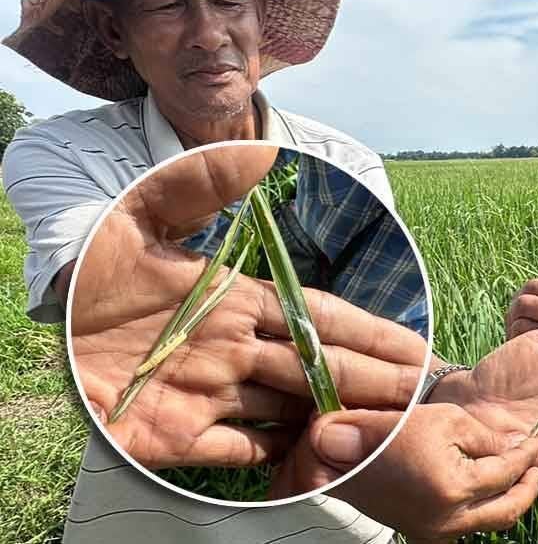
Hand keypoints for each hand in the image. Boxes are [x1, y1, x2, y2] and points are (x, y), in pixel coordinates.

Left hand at [70, 145, 427, 470]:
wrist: (45, 323)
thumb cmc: (93, 271)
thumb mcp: (141, 217)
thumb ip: (201, 187)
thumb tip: (261, 149)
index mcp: (238, 301)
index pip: (318, 317)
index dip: (366, 332)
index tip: (410, 345)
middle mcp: (236, 349)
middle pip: (317, 367)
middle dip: (371, 380)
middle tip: (420, 394)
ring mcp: (210, 393)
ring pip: (288, 409)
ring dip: (335, 419)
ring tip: (383, 429)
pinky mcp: (177, 434)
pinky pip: (236, 450)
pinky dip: (273, 457)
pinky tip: (310, 461)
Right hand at [270, 404, 537, 541]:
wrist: (346, 459)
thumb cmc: (394, 431)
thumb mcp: (446, 419)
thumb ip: (487, 438)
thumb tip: (517, 448)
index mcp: (454, 487)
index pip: (507, 472)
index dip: (526, 455)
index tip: (536, 441)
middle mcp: (448, 520)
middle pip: (509, 510)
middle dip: (529, 487)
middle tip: (535, 466)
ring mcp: (437, 533)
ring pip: (490, 522)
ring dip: (508, 500)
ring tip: (515, 475)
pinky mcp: (426, 536)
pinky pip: (467, 527)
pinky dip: (482, 510)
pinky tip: (484, 487)